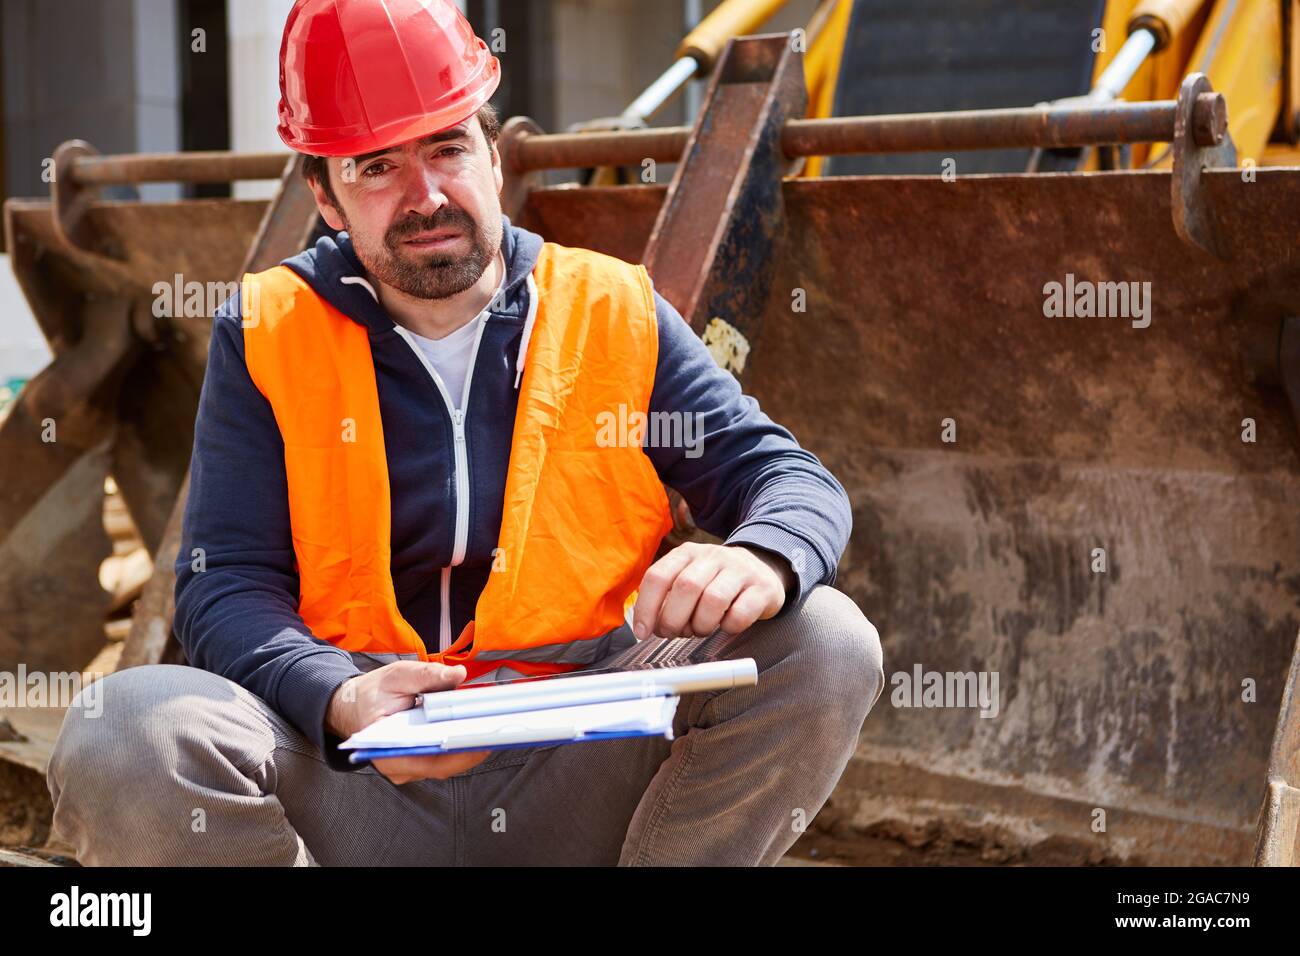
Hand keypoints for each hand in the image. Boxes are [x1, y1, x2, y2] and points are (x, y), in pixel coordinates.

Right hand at [326, 661, 490, 784]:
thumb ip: (426, 675)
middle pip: (445, 764)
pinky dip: (460, 742)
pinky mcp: (418, 758)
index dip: (460, 753)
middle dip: (472, 747)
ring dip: (469, 745)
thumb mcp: (395, 676)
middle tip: (499, 728)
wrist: (352, 706)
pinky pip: (443, 756)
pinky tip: (476, 727)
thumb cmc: (371, 694)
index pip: (431, 761)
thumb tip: (457, 675)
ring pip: (447, 762)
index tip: (483, 738)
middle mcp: (400, 765)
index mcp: (388, 750)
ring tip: (493, 726)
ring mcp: (410, 765)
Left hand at [632, 542, 793, 640]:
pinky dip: (729, 627)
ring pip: (713, 600)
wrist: (761, 570)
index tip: (643, 632)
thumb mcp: (688, 578)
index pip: (658, 576)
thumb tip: (649, 626)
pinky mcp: (762, 588)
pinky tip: (726, 625)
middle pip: (685, 587)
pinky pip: (741, 613)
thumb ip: (666, 598)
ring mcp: (740, 570)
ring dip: (701, 625)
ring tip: (701, 629)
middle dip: (673, 619)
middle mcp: (713, 557)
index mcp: (687, 553)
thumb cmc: (716, 582)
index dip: (646, 607)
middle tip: (674, 633)